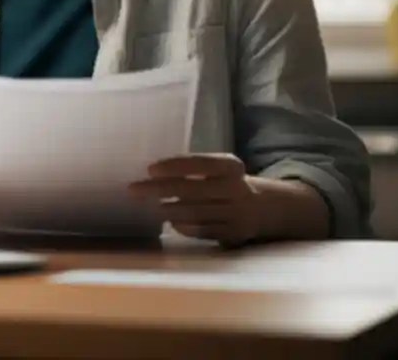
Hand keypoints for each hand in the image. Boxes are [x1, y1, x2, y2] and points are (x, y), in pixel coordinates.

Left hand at [128, 153, 262, 246]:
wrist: (262, 208)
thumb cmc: (223, 183)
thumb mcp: (216, 170)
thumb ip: (192, 170)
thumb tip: (152, 174)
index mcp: (231, 167)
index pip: (202, 163)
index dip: (176, 166)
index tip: (150, 169)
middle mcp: (237, 188)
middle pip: (194, 189)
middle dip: (161, 189)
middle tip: (134, 189)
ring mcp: (237, 213)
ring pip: (197, 212)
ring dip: (169, 210)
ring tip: (150, 206)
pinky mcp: (235, 234)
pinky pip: (204, 231)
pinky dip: (185, 227)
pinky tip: (170, 222)